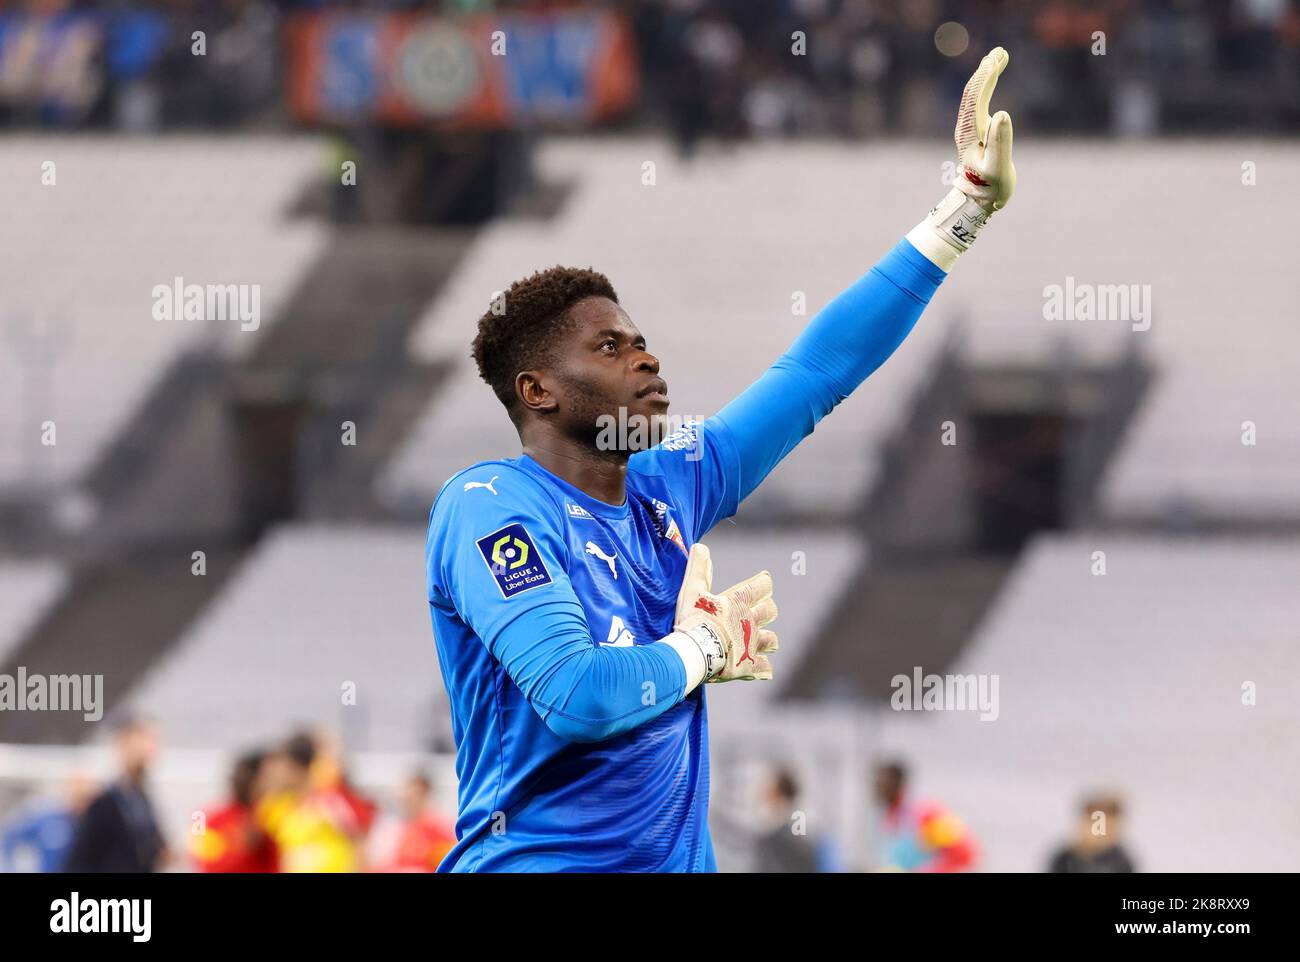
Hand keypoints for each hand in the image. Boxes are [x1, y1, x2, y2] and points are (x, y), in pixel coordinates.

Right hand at [673, 543, 778, 682]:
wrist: (694, 653)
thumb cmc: (693, 619)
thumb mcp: (692, 591)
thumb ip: (698, 569)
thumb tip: (700, 546)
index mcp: (738, 602)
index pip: (761, 586)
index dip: (763, 583)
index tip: (763, 581)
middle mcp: (750, 621)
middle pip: (770, 611)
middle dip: (767, 609)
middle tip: (759, 611)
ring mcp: (751, 644)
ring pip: (771, 639)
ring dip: (768, 639)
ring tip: (762, 641)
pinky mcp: (749, 665)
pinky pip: (764, 668)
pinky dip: (763, 668)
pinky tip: (762, 670)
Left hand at [953, 46, 1015, 211]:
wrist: (979, 202)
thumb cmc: (991, 187)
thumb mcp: (998, 166)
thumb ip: (1000, 141)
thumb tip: (1003, 113)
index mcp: (970, 133)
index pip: (976, 98)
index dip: (986, 77)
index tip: (995, 59)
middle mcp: (967, 127)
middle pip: (973, 92)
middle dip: (986, 70)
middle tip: (1000, 51)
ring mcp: (970, 128)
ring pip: (975, 95)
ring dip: (986, 75)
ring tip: (998, 57)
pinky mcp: (976, 132)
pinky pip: (979, 103)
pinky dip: (986, 87)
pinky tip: (992, 79)